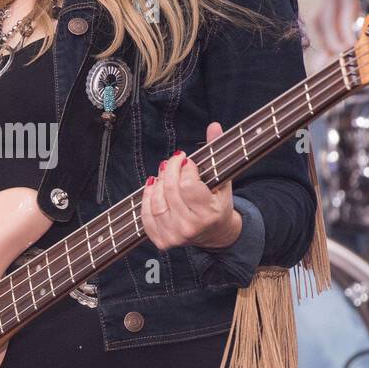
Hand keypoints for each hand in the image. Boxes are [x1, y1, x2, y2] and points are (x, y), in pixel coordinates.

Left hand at [141, 121, 241, 251]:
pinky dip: (146, 197)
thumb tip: (214, 126)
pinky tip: (153, 186)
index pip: (188, 185)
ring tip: (165, 173)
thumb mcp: (222, 179)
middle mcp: (191, 228)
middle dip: (170, 170)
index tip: (187, 161)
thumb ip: (216, 153)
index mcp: (209, 214)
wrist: (215, 233)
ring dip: (157, 182)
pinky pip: (145, 215)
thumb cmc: (218, 203)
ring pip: (156, 202)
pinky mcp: (162, 241)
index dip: (184, 168)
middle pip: (170, 191)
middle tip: (173, 161)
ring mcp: (174, 236)